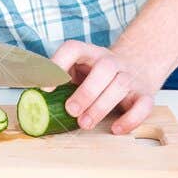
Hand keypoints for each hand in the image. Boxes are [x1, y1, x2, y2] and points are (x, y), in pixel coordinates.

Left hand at [48, 40, 165, 132]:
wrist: (137, 68)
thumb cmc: (97, 75)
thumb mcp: (78, 70)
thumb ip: (60, 80)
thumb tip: (32, 96)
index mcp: (89, 53)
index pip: (73, 48)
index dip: (58, 64)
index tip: (47, 88)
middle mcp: (111, 61)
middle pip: (103, 68)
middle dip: (86, 92)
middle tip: (70, 110)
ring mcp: (130, 76)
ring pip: (121, 85)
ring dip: (101, 106)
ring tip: (84, 123)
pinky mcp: (145, 94)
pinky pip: (143, 105)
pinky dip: (130, 119)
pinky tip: (115, 129)